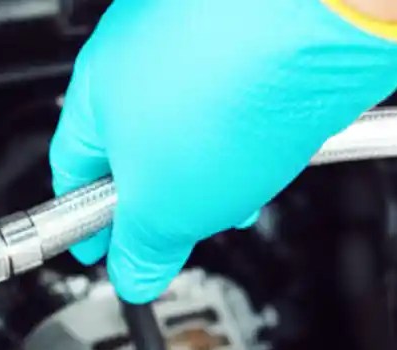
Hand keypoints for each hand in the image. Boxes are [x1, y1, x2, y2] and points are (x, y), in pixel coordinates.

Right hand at [50, 0, 396, 302]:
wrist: (324, 8)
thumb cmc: (232, 83)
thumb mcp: (167, 206)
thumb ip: (142, 246)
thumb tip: (133, 275)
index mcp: (92, 91)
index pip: (72, 172)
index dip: (88, 222)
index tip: (102, 249)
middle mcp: (136, 50)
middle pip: (136, 146)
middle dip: (162, 195)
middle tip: (182, 230)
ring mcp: (197, 31)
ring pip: (192, 119)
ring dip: (214, 162)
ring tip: (243, 186)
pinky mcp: (254, 25)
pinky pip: (241, 90)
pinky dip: (252, 124)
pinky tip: (274, 140)